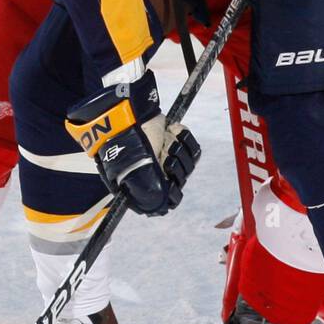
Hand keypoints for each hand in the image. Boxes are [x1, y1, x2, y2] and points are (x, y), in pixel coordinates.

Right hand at [65, 70, 199, 216]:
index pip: (171, 198)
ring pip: (189, 162)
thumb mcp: (133, 171)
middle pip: (181, 178)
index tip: (169, 181)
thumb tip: (161, 208)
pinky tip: (172, 131)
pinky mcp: (179, 139)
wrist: (132, 115)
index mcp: (150, 182)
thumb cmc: (129, 145)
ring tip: (165, 141)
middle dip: (174, 165)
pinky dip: (184, 137)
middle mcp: (161, 171)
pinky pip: (194, 146)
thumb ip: (146, 191)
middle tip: (163, 155)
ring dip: (178, 149)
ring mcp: (171, 155)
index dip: (173, 191)